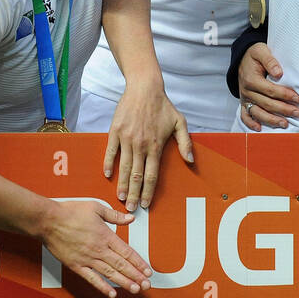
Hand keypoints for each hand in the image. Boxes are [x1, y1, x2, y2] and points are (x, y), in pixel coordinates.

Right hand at [40, 199, 152, 297]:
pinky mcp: (76, 265)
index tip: (148, 271)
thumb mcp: (96, 207)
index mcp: (105, 235)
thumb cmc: (70, 212)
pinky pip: (92, 279)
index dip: (139, 263)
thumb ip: (114, 215)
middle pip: (121, 265)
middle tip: (147, 285)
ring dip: (124, 283)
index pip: (127, 252)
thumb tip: (130, 218)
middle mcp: (98, 249)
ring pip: (110, 274)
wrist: (48, 220)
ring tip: (135, 290)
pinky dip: (102, 287)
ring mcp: (87, 259)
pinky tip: (112, 294)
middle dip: (136, 276)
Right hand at [103, 78, 192, 210]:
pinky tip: (108, 175)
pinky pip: (111, 151)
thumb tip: (190, 161)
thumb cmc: (163, 106)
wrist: (144, 88)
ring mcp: (126, 138)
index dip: (148, 191)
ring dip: (121, 184)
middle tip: (130, 209)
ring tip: (119, 198)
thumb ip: (185, 143)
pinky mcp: (115, 131)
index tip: (145, 204)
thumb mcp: (180, 123)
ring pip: (124, 167)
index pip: (152, 175)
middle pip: (136, 175)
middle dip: (133, 194)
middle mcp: (140, 145)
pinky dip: (109, 164)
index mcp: (155, 146)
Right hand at [237, 42, 298, 130]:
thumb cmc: (254, 54)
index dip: (285, 95)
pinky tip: (260, 128)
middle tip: (297, 113)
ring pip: (257, 113)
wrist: (242, 58)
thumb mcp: (261, 51)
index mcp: (251, 79)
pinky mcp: (243, 102)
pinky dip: (251, 123)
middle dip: (283, 109)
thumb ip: (270, 60)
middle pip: (266, 104)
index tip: (297, 99)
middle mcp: (246, 91)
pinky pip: (245, 115)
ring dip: (271, 120)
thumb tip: (279, 73)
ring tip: (285, 124)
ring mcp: (244, 98)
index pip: (270, 90)